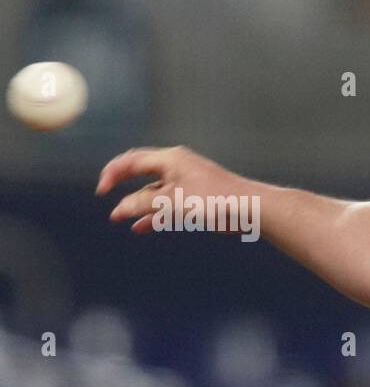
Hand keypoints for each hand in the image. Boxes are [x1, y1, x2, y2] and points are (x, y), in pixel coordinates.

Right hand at [97, 145, 244, 233]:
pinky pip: (168, 204)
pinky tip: (142, 227)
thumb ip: (144, 204)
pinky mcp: (196, 198)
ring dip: (138, 205)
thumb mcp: (173, 202)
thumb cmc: (214, 201)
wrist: (250, 209)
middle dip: (123, 185)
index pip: (132, 160)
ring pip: (155, 191)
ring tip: (120, 219)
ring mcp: (187, 182)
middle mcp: (177, 166)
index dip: (113, 173)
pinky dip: (155, 214)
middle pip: (141, 172)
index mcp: (170, 159)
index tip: (102, 191)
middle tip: (105, 194)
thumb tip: (120, 209)